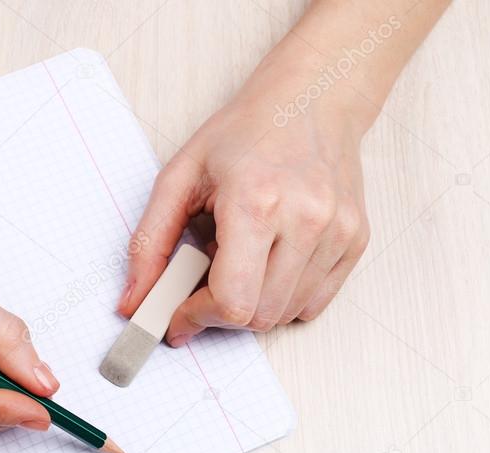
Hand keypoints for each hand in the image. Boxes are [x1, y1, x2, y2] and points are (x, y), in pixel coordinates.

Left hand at [119, 56, 370, 344]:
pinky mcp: (356, 240)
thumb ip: (149, 244)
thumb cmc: (244, 133)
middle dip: (219, 314)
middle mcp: (306, 220)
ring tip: (239, 261)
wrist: (312, 98)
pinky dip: (283, 298)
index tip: (178, 316)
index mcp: (257, 202)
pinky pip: (314, 304)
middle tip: (202, 287)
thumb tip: (132, 302)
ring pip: (285, 314)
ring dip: (252, 306)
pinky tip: (269, 262)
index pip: (232, 301)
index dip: (197, 317)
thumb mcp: (179, 176)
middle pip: (258, 317)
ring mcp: (338, 232)